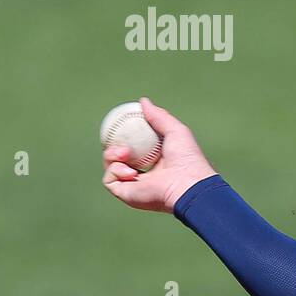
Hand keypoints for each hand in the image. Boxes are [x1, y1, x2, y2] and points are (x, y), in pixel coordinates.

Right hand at [102, 97, 217, 213]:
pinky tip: (130, 171)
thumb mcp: (175, 130)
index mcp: (155, 161)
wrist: (186, 183)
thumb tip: (143, 101)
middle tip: (122, 141)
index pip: (134, 147)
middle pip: (117, 156)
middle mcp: (143, 174)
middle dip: (113, 145)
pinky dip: (114, 170)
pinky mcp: (125, 194)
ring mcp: (133, 184)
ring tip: (125, 153)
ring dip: (111, 155)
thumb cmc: (187, 158)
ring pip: (109, 165)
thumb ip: (159, 116)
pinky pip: (109, 179)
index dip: (124, 136)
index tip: (120, 125)